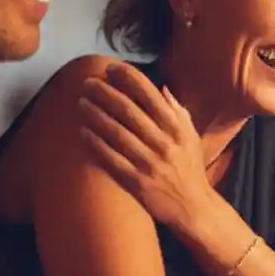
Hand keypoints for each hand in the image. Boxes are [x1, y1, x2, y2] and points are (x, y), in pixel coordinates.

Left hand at [78, 63, 217, 235]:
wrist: (193, 206)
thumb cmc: (190, 168)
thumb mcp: (191, 137)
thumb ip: (177, 112)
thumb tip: (162, 88)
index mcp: (177, 129)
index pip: (151, 95)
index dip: (129, 79)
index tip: (111, 69)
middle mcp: (164, 143)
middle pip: (129, 111)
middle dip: (105, 93)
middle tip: (88, 82)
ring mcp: (149, 163)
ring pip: (117, 132)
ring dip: (96, 114)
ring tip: (81, 102)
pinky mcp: (136, 181)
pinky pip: (111, 158)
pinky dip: (96, 143)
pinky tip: (83, 131)